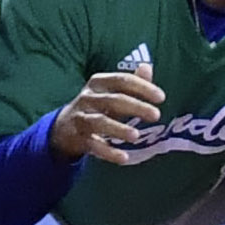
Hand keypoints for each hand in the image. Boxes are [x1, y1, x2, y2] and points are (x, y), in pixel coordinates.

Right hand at [50, 63, 165, 164]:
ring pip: (100, 122)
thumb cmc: (95, 107)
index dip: (141, 87)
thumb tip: (147, 67)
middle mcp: (87, 98)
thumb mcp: (111, 93)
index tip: (161, 97)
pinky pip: (93, 145)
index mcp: (98, 83)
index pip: (121, 80)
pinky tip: (124, 158)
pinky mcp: (78, 138)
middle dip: (135, 107)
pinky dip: (108, 152)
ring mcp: (81, 118)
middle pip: (113, 100)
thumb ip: (131, 82)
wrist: (63, 128)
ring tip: (136, 136)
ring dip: (118, 129)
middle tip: (156, 115)